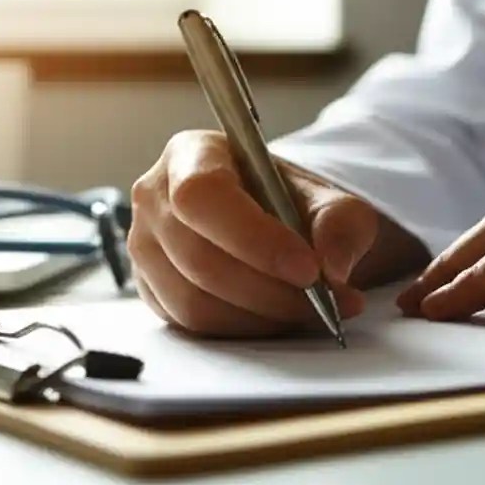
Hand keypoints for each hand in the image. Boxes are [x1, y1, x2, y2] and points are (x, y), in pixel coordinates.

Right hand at [128, 130, 423, 336]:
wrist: (273, 224)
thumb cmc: (289, 203)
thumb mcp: (329, 199)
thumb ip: (341, 224)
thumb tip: (332, 267)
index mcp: (191, 155)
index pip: (203, 196)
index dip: (253, 238)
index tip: (309, 269)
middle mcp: (154, 199)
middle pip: (199, 258)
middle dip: (270, 290)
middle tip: (327, 300)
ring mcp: (144, 248)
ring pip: (194, 301)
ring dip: (262, 316)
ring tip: (311, 311)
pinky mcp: (150, 291)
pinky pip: (192, 325)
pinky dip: (244, 329)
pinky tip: (278, 316)